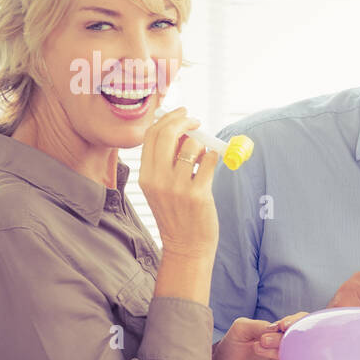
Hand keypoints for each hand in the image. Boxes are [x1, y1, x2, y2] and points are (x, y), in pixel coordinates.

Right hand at [139, 106, 219, 259]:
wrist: (186, 246)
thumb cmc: (177, 214)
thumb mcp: (161, 188)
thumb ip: (166, 162)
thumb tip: (183, 132)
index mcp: (146, 176)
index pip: (150, 136)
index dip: (167, 119)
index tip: (181, 114)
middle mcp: (158, 179)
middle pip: (167, 134)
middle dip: (184, 121)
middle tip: (196, 121)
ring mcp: (177, 187)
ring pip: (192, 145)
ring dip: (202, 145)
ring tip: (204, 159)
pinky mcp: (198, 193)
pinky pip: (209, 160)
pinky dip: (214, 157)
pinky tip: (211, 165)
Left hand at [211, 311, 308, 359]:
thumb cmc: (230, 351)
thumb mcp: (241, 329)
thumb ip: (260, 324)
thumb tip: (280, 329)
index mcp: (280, 333)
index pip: (299, 323)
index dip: (296, 322)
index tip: (282, 325)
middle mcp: (287, 347)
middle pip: (301, 338)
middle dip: (283, 337)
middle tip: (263, 340)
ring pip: (298, 355)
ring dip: (280, 350)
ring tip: (258, 349)